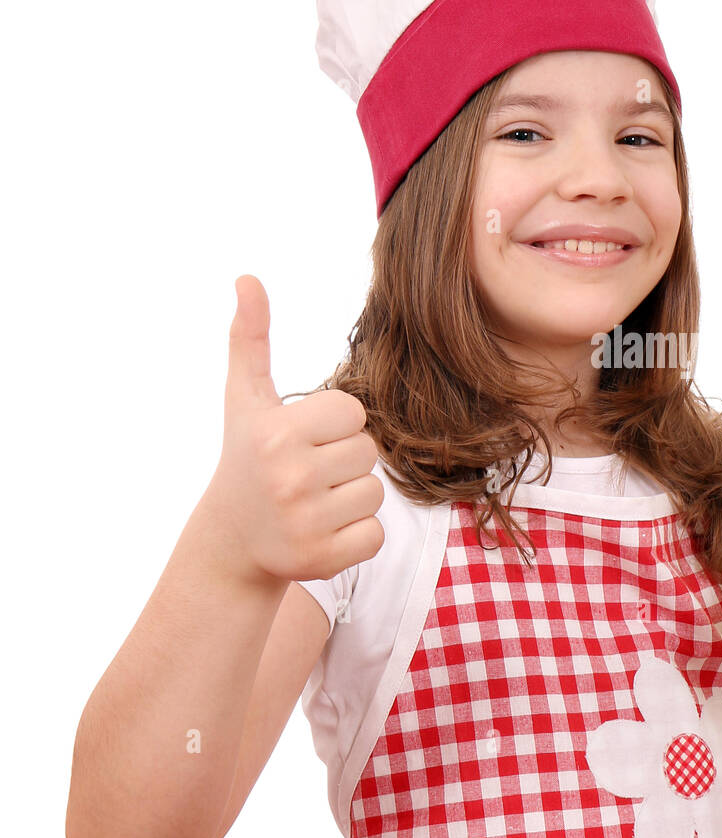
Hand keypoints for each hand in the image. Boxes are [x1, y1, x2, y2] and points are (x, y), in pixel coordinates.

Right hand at [206, 275, 384, 584]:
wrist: (230, 541)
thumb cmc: (246, 458)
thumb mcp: (245, 399)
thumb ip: (251, 337)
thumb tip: (247, 278)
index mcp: (277, 434)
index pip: (353, 413)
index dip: (332, 425)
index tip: (301, 441)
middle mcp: (289, 478)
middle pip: (368, 452)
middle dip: (343, 461)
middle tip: (305, 474)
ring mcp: (305, 523)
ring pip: (374, 493)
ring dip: (350, 498)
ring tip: (311, 502)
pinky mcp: (323, 560)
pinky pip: (376, 535)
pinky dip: (357, 536)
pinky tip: (321, 532)